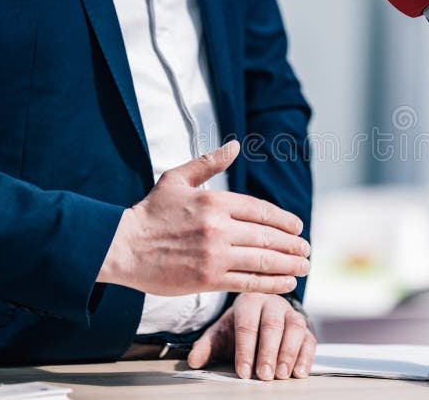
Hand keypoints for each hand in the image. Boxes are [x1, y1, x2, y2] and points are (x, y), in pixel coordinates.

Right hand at [97, 141, 310, 294]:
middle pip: (268, 236)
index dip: (284, 220)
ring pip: (262, 260)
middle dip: (293, 245)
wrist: (121, 247)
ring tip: (304, 267)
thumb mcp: (177, 178)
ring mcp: (214, 255)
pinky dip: (271, 283)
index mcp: (215, 202)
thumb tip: (235, 145)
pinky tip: (286, 283)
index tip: (297, 228)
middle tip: (307, 249)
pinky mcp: (208, 279)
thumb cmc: (150, 212)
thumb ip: (209, 163)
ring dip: (289, 265)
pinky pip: (248, 282)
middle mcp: (219, 228)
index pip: (261, 211)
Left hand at [187, 293, 315, 380]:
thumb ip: (207, 346)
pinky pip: (310, 339)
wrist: (261, 315)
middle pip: (272, 325)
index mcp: (249, 300)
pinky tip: (299, 371)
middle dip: (268, 352)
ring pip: (295, 329)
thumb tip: (194, 360)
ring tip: (282, 374)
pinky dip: (306, 356)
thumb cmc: (240, 326)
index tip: (243, 371)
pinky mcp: (306, 327)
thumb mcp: (221, 333)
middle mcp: (273, 303)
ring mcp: (291, 313)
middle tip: (264, 375)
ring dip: (289, 353)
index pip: (247, 323)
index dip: (245, 349)